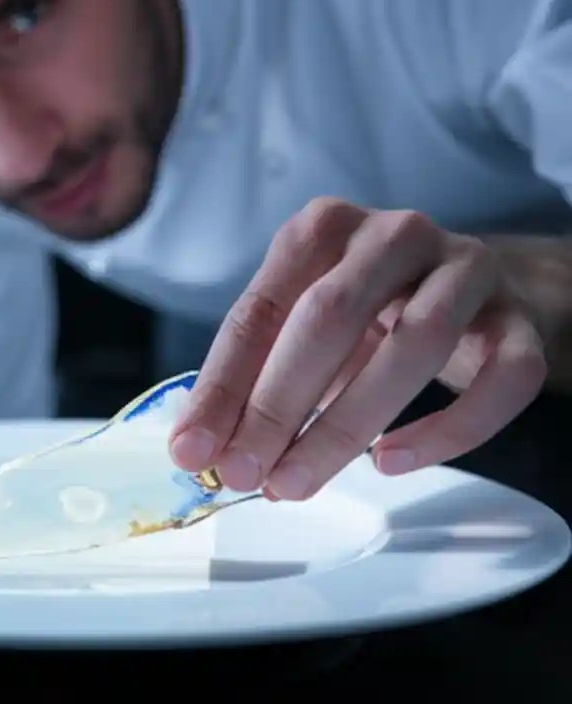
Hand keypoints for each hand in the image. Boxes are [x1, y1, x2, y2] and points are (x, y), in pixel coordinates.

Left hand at [168, 197, 547, 499]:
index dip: (221, 386)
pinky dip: (447, 430)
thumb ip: (251, 379)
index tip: (192, 452)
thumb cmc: (366, 313)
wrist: (472, 286)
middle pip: (329, 317)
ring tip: (296, 482)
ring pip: (415, 344)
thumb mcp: (300, 328)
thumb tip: (200, 450)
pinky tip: (390, 462)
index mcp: (322, 228)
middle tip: (244, 473)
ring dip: (346, 425)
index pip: (259, 310)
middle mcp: (394, 235)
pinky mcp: (520, 318)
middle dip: (277, 406)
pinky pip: (502, 379)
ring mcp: (466, 269)